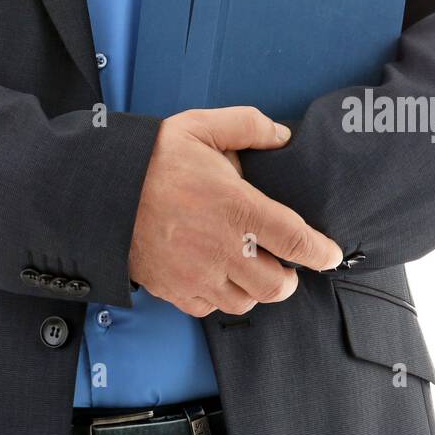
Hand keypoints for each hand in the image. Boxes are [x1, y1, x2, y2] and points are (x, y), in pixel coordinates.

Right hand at [128, 106, 342, 317]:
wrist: (102, 192)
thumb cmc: (153, 158)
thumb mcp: (201, 126)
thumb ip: (248, 126)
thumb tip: (282, 135)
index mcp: (236, 207)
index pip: (295, 240)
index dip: (320, 252)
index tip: (331, 254)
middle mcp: (222, 248)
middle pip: (277, 284)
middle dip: (289, 276)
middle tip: (286, 262)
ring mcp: (198, 274)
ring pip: (246, 301)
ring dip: (255, 288)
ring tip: (250, 268)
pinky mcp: (176, 290)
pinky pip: (211, 308)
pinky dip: (221, 296)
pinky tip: (216, 274)